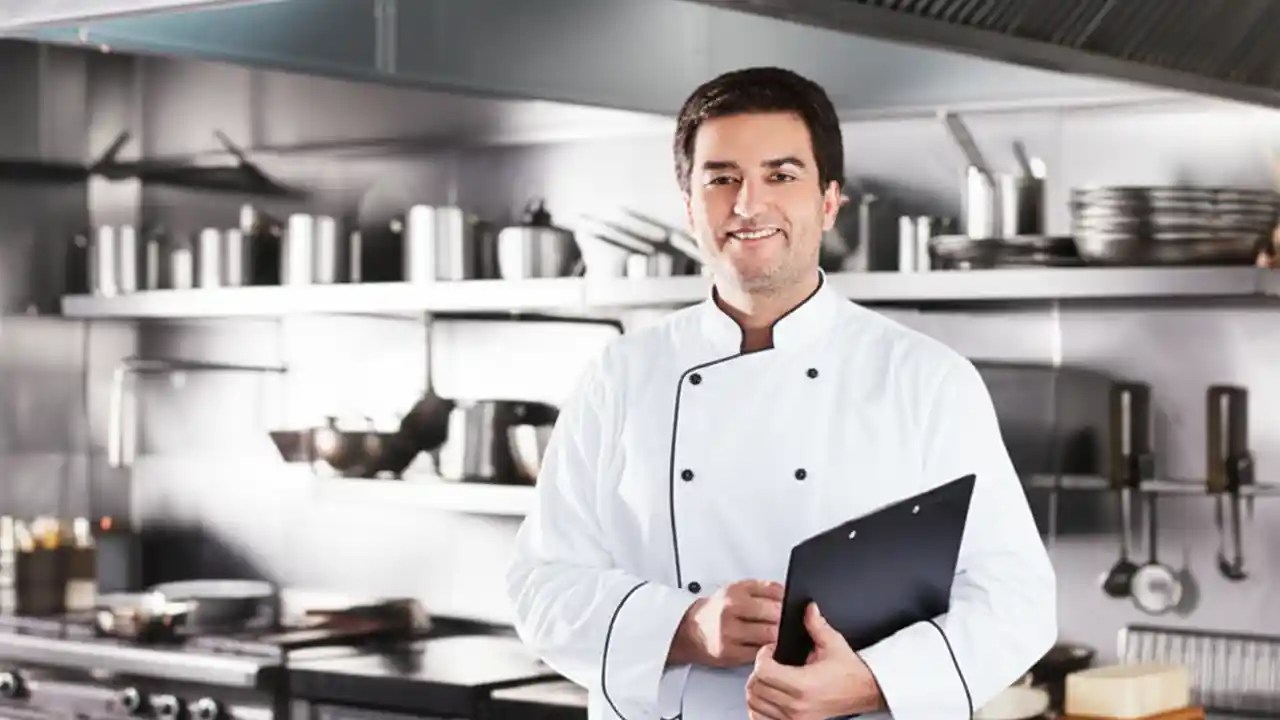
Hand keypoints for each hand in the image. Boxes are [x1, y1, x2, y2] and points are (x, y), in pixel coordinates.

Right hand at [668, 579, 783, 667]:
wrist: (691, 630)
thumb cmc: (717, 609)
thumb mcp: (737, 588)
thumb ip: (763, 588)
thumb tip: (787, 593)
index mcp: (734, 594)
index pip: (774, 597)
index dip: (787, 603)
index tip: (791, 607)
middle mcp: (730, 613)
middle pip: (774, 618)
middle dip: (785, 621)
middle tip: (789, 623)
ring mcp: (730, 635)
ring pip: (768, 637)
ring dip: (779, 637)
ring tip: (779, 634)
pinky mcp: (730, 655)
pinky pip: (759, 653)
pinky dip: (767, 650)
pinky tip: (767, 646)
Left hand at [746, 602, 883, 719]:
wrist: (866, 692)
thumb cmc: (851, 672)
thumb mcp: (834, 643)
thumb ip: (816, 624)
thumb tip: (808, 608)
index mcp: (804, 685)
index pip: (763, 671)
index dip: (763, 655)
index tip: (771, 650)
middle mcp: (797, 706)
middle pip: (755, 686)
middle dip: (758, 669)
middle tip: (770, 660)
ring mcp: (795, 719)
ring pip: (754, 703)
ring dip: (757, 687)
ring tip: (770, 676)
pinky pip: (761, 718)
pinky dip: (760, 706)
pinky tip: (768, 694)